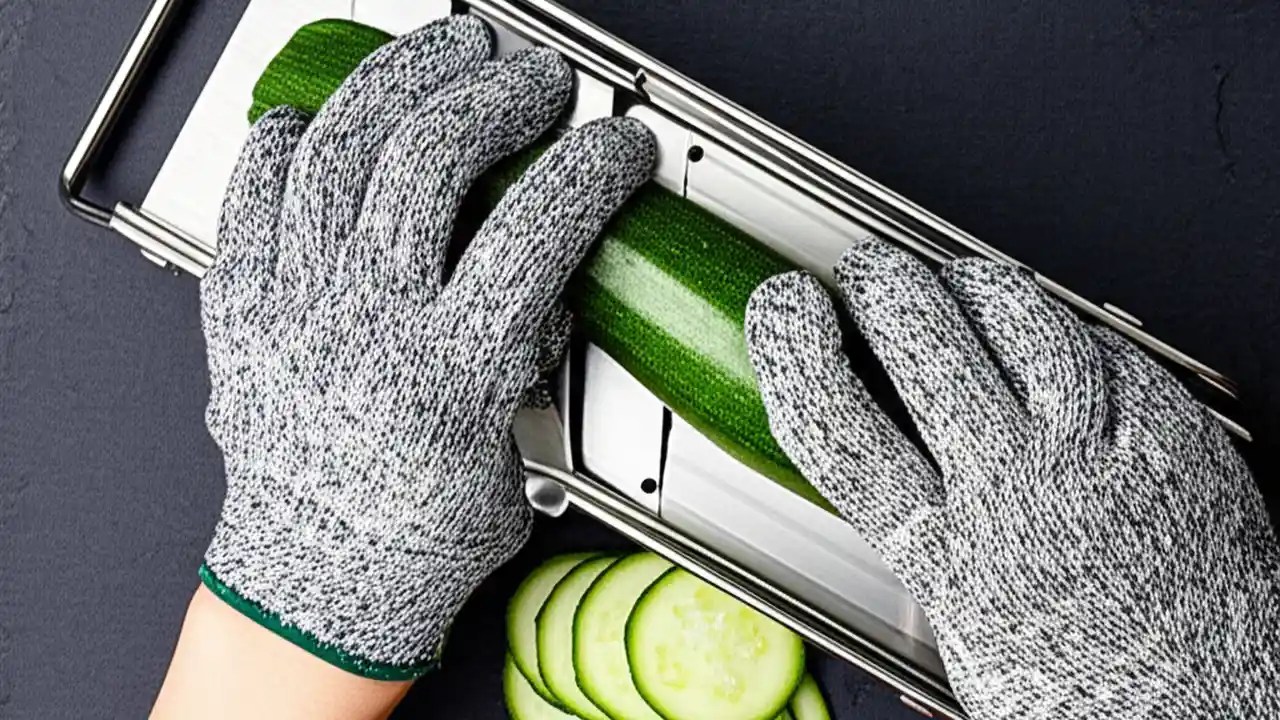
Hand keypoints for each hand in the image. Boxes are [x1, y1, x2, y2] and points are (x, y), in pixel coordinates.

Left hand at [198, 16, 654, 679]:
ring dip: (401, 84)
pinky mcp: (240, 312)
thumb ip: (532, 366)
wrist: (315, 590)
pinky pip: (249, 200)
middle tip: (535, 82)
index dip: (586, 172)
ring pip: (337, 155)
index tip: (616, 146)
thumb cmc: (416, 542)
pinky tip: (315, 121)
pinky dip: (282, 147)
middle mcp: (362, 329)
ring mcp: (292, 311)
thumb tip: (551, 293)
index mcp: (447, 377)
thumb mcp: (513, 458)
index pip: (532, 237)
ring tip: (444, 54)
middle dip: (497, 99)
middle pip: (427, 164)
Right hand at [745, 237, 1279, 717]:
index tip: (783, 307)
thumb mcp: (965, 628)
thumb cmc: (1087, 686)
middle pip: (924, 344)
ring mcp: (1098, 455)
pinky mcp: (1170, 433)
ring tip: (952, 278)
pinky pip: (1101, 345)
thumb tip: (875, 469)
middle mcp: (1017, 493)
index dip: (795, 350)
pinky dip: (1060, 324)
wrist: (1217, 710)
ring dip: (970, 283)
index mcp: (946, 557)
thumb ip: (917, 542)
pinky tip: (1041, 325)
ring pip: (1018, 322)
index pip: (838, 425)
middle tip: (868, 272)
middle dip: (881, 284)